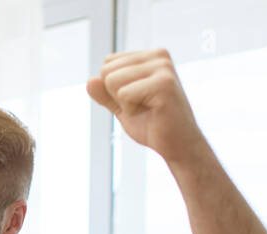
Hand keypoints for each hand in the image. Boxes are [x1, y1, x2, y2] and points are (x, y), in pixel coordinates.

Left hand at [86, 49, 204, 162]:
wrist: (177, 145)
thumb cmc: (152, 124)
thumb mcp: (121, 106)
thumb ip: (105, 93)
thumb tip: (90, 81)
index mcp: (150, 56)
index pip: (107, 64)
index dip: (114, 90)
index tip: (137, 100)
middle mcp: (158, 56)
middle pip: (106, 71)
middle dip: (117, 96)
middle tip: (142, 107)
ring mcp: (163, 68)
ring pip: (112, 81)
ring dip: (124, 104)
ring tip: (147, 109)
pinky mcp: (163, 83)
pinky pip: (123, 94)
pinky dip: (131, 110)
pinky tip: (152, 113)